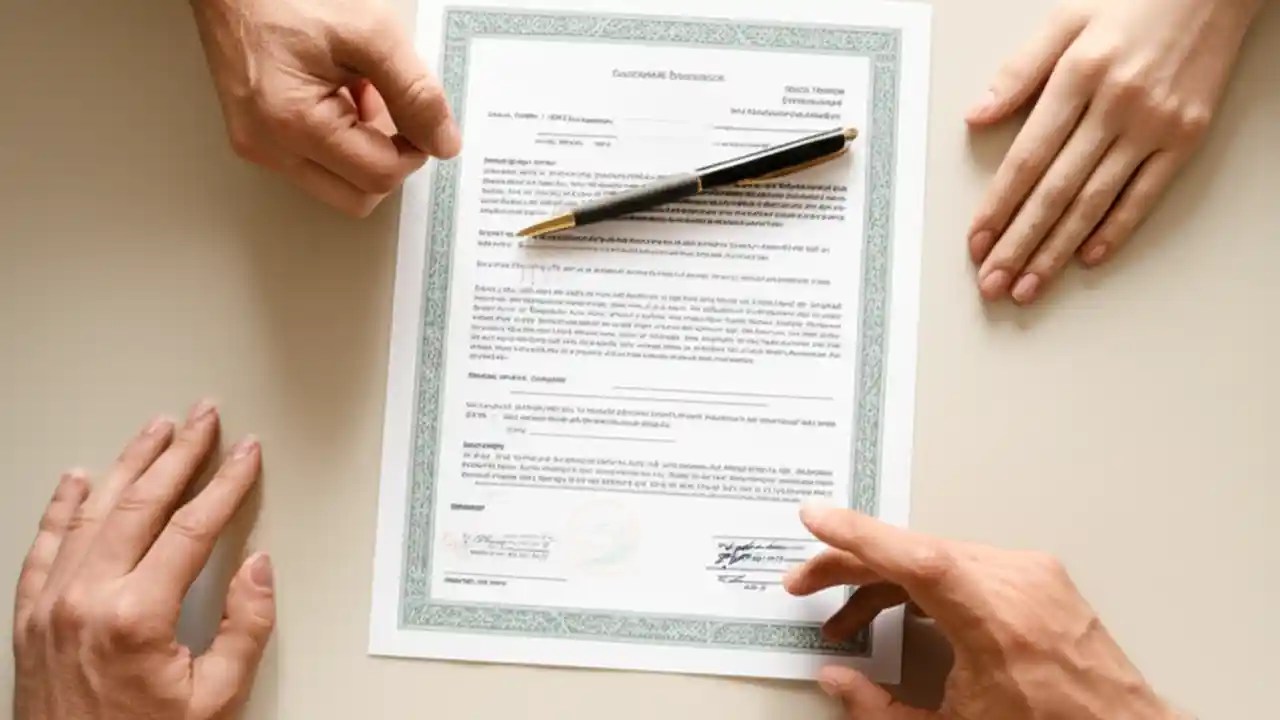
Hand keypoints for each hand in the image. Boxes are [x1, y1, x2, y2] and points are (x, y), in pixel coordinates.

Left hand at [12, 401, 273, 719]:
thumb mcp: (216, 699)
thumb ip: (246, 628)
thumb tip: (259, 568)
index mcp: (135, 616)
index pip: (191, 528)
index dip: (225, 484)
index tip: (246, 454)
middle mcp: (86, 600)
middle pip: (140, 504)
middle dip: (179, 454)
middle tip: (203, 418)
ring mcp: (50, 605)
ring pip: (91, 512)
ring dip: (127, 465)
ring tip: (154, 432)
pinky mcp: (28, 618)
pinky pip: (44, 544)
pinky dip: (61, 506)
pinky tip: (77, 480)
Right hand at [190, 0, 460, 217]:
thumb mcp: (371, 36)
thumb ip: (414, 93)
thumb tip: (443, 142)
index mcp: (293, 124)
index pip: (379, 175)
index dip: (414, 150)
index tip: (422, 117)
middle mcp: (268, 147)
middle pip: (356, 197)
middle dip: (388, 161)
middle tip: (396, 111)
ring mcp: (258, 145)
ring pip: (337, 184)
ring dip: (364, 149)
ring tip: (362, 92)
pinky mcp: (256, 137)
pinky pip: (314, 162)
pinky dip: (341, 140)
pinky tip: (342, 94)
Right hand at [783, 506, 1182, 718]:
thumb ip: (879, 709)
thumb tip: (835, 680)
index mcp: (996, 623)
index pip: (916, 560)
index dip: (860, 535)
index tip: (816, 518)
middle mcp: (1017, 585)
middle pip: (913, 553)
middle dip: (849, 566)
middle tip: (805, 583)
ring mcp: (1032, 573)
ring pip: (936, 555)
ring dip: (883, 577)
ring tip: (846, 616)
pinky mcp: (1039, 575)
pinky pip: (966, 563)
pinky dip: (924, 580)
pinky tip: (899, 606)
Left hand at [966, 0, 1263, 304]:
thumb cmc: (1133, 1)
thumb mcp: (1065, 19)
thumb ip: (1018, 72)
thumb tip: (976, 116)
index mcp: (1078, 77)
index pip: (1026, 159)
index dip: (998, 206)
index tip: (977, 241)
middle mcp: (1115, 105)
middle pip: (1055, 191)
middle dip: (1018, 244)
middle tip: (994, 283)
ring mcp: (1153, 126)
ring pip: (1094, 201)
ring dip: (1057, 250)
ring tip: (1030, 285)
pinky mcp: (1186, 137)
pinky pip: (1145, 194)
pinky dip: (1115, 229)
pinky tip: (1087, 258)